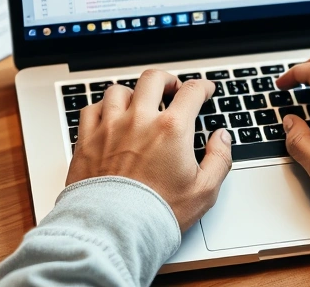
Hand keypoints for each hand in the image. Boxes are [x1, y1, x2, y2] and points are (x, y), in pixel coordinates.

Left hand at [66, 71, 233, 231]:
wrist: (114, 230)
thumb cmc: (156, 214)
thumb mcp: (204, 191)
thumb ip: (219, 159)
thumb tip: (222, 138)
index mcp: (171, 129)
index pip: (191, 92)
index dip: (202, 86)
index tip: (204, 90)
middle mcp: (139, 120)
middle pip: (153, 79)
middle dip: (167, 80)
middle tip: (173, 88)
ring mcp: (110, 128)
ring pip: (119, 90)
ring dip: (133, 92)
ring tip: (139, 101)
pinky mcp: (87, 140)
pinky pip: (91, 109)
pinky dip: (101, 108)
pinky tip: (108, 115)